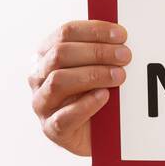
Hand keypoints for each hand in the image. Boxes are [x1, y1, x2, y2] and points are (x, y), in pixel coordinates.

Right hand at [29, 20, 130, 156]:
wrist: (97, 134)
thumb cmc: (96, 93)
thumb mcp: (98, 67)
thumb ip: (103, 50)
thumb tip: (121, 35)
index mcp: (47, 54)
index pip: (66, 33)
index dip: (94, 30)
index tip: (121, 34)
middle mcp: (38, 77)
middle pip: (60, 54)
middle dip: (97, 52)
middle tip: (125, 56)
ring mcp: (42, 103)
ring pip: (58, 81)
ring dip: (92, 75)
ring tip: (119, 76)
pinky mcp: (51, 128)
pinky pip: (63, 116)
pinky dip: (86, 104)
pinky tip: (104, 96)